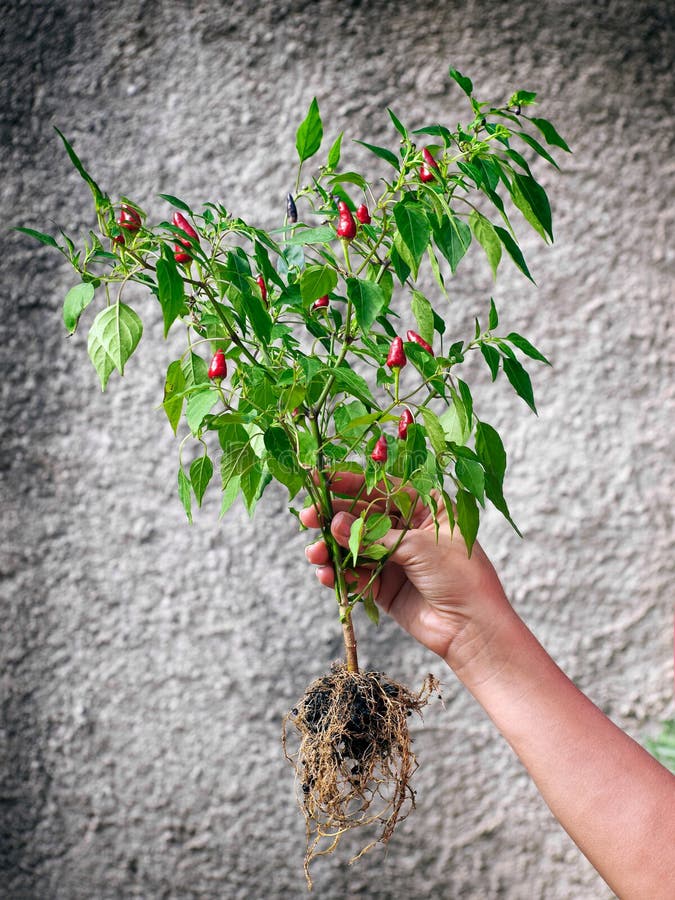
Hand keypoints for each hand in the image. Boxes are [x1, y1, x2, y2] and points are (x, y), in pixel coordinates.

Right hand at [301, 472, 510, 662]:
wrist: (472, 628)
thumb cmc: (460, 576)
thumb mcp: (418, 547)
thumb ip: (374, 536)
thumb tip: (334, 523)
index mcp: (426, 508)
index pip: (383, 489)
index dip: (351, 483)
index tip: (321, 480)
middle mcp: (409, 530)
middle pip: (363, 516)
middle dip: (334, 517)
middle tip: (308, 518)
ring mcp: (396, 558)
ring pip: (355, 546)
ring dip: (331, 549)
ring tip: (314, 555)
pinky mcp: (385, 586)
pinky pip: (355, 574)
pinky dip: (338, 574)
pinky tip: (325, 575)